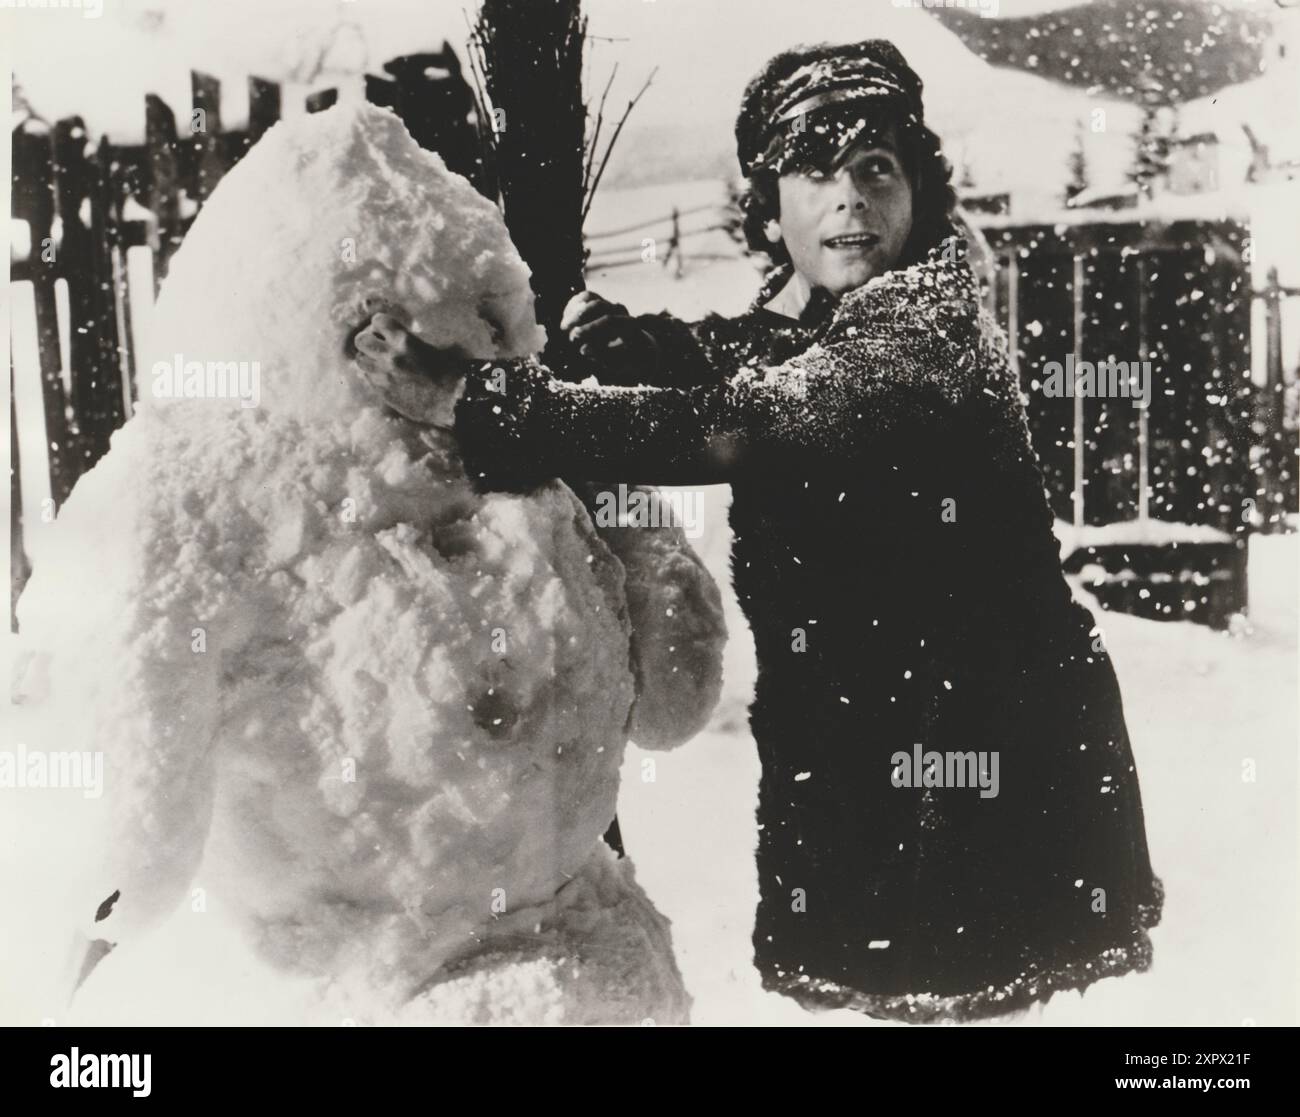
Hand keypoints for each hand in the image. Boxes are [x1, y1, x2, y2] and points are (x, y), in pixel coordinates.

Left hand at [348, 297, 472, 425]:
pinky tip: (388, 377)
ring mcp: (384, 376)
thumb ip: (414, 338)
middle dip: (369, 340)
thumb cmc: (451, 371)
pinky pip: (369, 379)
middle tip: (379, 344)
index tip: (387, 329)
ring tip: (381, 362)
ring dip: (369, 358)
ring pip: (361, 360)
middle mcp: (390, 357)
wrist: (454, 401)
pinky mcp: (384, 393)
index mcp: (404, 341)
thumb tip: (402, 333)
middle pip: (361, 340)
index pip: (378, 321)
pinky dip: (375, 375)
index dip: (382, 324)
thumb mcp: (436, 345)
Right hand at [561, 291, 657, 380]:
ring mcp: (609, 304)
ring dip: (574, 311)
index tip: (575, 336)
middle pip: (598, 306)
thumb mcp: (615, 362)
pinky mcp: (601, 301)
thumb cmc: (623, 358)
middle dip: (580, 318)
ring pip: (590, 298)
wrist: (630, 348)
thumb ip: (601, 355)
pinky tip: (565, 318)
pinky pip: (585, 297)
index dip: (590, 327)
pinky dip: (573, 306)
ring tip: (563, 326)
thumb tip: (584, 349)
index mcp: (629, 324)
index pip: (609, 320)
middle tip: (565, 330)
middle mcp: (621, 311)